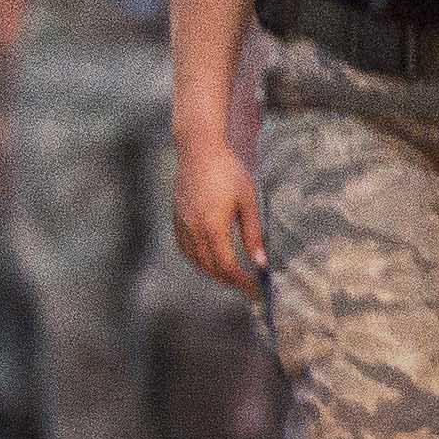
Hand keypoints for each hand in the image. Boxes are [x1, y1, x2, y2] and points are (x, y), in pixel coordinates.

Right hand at [172, 123, 266, 296]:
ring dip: (212, 273)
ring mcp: (183, 224)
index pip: (227, 266)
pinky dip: (197, 259)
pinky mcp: (177, 218)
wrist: (199, 150)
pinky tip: (208, 258)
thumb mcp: (248, 201)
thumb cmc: (228, 171)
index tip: (254, 288)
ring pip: (195, 260)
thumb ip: (253, 234)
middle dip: (228, 281)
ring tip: (229, 276)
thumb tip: (261, 262)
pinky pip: (185, 248)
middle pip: (210, 267)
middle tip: (245, 286)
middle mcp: (194, 230)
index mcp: (213, 227)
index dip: (241, 281)